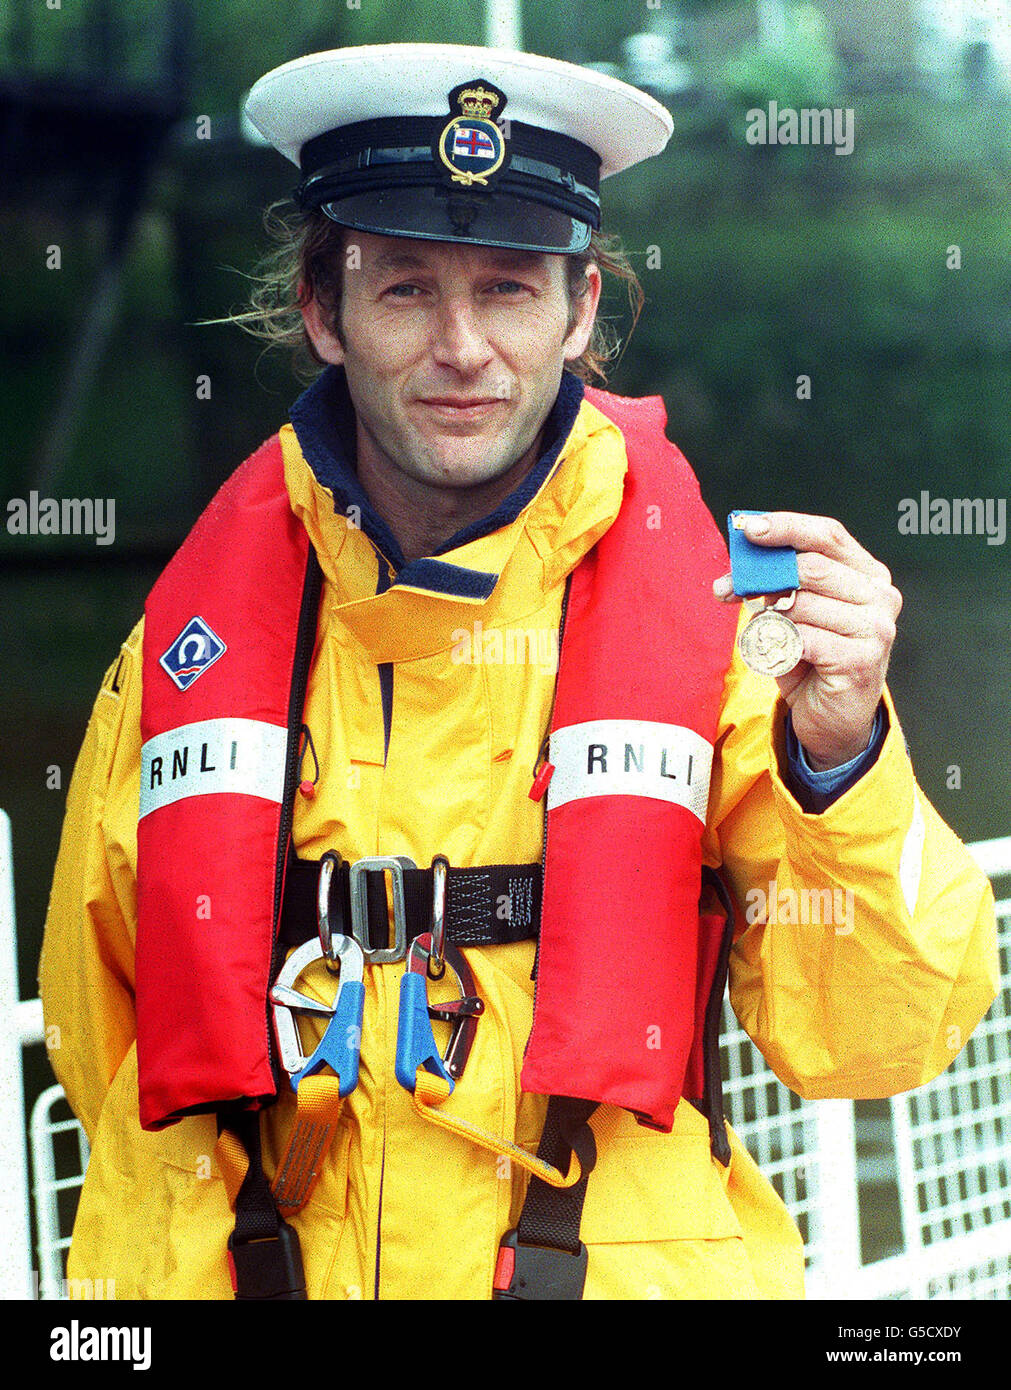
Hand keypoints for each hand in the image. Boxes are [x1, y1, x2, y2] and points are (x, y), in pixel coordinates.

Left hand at [713, 512, 901, 769]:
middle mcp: (879, 596)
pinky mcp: (861, 659)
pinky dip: (779, 646)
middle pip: (810, 567)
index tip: (749, 528)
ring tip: (765, 638)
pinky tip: (779, 656)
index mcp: (867, 574)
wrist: (833, 720)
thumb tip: (739, 568)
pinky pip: (802, 639)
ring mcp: (875, 628)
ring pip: (801, 605)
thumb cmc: (813, 660)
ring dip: (770, 621)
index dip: (786, 527)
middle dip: (761, 576)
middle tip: (730, 589)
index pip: (827, 535)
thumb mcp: (794, 613)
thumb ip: (778, 584)